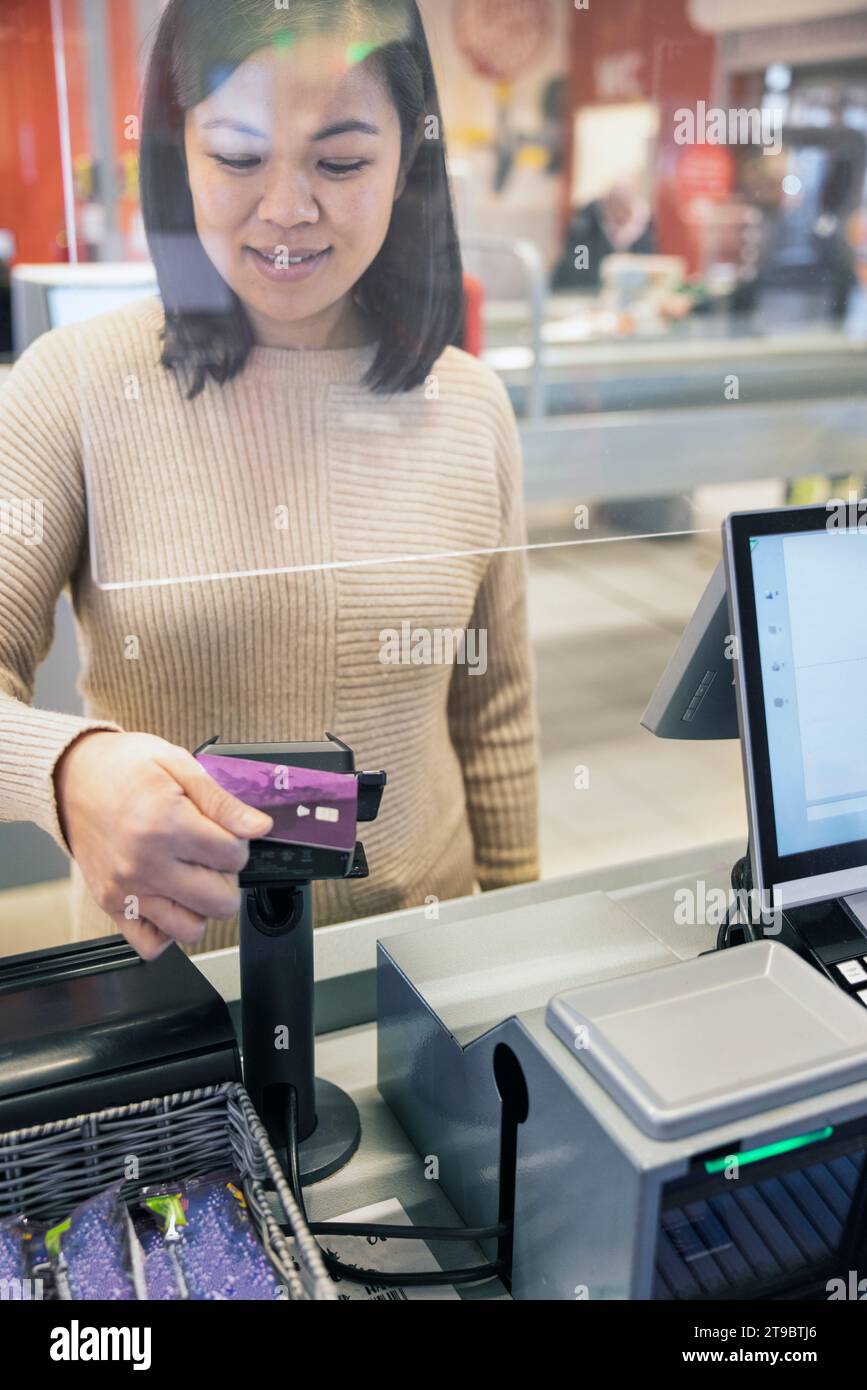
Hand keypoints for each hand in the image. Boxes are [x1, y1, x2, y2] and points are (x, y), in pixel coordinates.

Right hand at [54, 731, 272, 958]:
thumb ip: (222, 802)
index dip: (239, 843)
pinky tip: (170, 899)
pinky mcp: (111, 904)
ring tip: (191, 877)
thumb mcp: (179, 765)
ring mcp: (126, 889)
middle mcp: (145, 864)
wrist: (70, 777)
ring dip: (201, 907)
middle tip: (210, 855)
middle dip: (226, 878)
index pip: (234, 858)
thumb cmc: (123, 767)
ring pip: (190, 929)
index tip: (224, 832)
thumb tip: (259, 827)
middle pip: (220, 901)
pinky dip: (167, 930)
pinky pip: (150, 944)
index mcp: (166, 824)